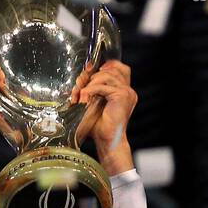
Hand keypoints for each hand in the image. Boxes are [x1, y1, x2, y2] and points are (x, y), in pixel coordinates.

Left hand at [74, 59, 136, 175]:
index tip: (91, 69)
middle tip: (80, 89)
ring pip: (105, 75)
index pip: (120, 68)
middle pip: (111, 69)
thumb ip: (90, 88)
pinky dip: (89, 90)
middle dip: (91, 76)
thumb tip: (81, 75)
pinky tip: (84, 99)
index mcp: (124, 92)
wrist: (106, 142)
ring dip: (89, 84)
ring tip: (82, 96)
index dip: (106, 65)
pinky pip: (101, 86)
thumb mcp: (92, 103)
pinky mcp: (122, 95)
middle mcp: (128, 90)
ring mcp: (127, 92)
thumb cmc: (99, 127)